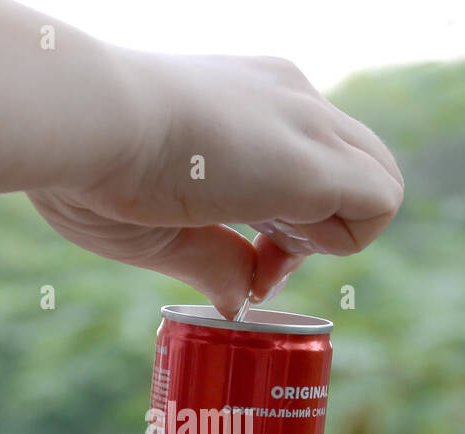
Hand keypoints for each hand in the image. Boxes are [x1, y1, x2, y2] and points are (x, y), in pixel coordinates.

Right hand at [28, 51, 403, 315]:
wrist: (80, 122)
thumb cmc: (89, 165)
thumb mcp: (157, 224)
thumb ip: (210, 259)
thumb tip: (238, 303)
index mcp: (245, 101)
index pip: (304, 161)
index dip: (283, 224)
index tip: (241, 251)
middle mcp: (289, 99)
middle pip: (354, 166)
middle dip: (320, 230)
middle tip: (260, 258)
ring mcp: (308, 123)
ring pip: (381, 178)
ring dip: (335, 237)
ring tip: (267, 252)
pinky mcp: (316, 161)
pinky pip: (383, 201)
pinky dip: (347, 243)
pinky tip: (281, 248)